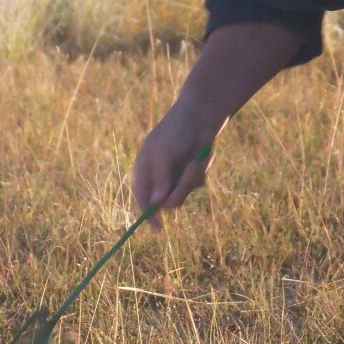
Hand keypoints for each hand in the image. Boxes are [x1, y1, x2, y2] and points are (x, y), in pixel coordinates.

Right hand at [131, 105, 217, 230]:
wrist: (201, 116)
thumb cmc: (177, 131)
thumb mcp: (165, 154)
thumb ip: (161, 179)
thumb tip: (156, 204)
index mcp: (144, 169)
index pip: (142, 198)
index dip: (147, 215)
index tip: (158, 228)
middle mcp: (158, 176)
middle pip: (164, 201)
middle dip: (178, 191)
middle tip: (187, 176)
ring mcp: (174, 176)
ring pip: (182, 195)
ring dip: (189, 181)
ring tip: (195, 161)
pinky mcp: (189, 175)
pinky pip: (194, 186)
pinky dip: (198, 175)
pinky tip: (199, 158)